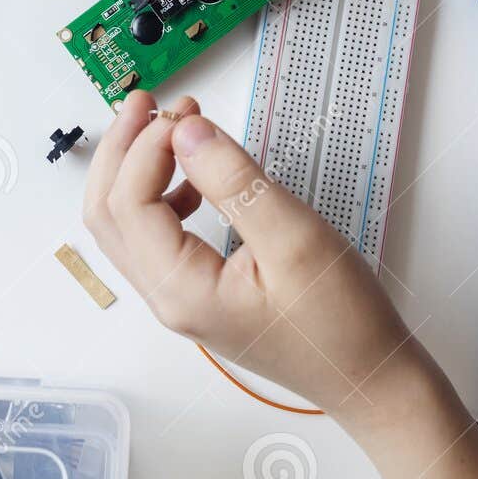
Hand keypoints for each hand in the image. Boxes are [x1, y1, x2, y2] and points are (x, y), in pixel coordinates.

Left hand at [83, 90, 428, 417]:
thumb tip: (186, 133)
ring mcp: (179, 297)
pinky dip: (163, 193)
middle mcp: (168, 298)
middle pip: (109, 213)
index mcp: (182, 290)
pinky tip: (196, 175)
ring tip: (173, 127)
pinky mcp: (198, 291)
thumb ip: (235, 182)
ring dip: (139, 168)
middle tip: (148, 102)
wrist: (368, 376)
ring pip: (128, 223)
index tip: (183, 112)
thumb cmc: (340, 321)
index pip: (130, 203)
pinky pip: (157, 236)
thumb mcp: (294, 238)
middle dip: (122, 150)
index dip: (145, 147)